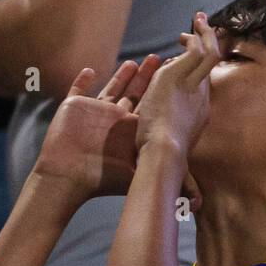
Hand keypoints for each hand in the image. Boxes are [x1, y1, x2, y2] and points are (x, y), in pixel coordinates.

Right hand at [32, 56, 161, 201]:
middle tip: (160, 59)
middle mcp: (116, 121)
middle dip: (147, 78)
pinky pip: (79, 88)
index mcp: (131, 132)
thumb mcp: (140, 175)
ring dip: (122, 75)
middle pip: (134, 94)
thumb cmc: (102, 179)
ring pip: (111, 88)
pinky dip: (83, 78)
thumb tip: (197, 206)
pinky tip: (91, 68)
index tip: (173, 78)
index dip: (160, 93)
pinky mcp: (74, 107)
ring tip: (135, 61)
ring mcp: (95, 113)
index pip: (150, 107)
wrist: (68, 178)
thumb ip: (167, 182)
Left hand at [134, 11, 219, 157]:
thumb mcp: (169, 142)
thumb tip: (165, 116)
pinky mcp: (179, 75)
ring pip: (209, 54)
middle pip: (212, 65)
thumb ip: (171, 128)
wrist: (164, 152)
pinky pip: (195, 50)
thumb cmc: (163, 156)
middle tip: (206, 26)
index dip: (199, 68)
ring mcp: (193, 85)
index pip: (201, 83)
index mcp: (197, 112)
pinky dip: (194, 37)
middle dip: (210, 43)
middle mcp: (201, 96)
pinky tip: (186, 32)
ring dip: (205, 34)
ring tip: (198, 20)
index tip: (193, 58)